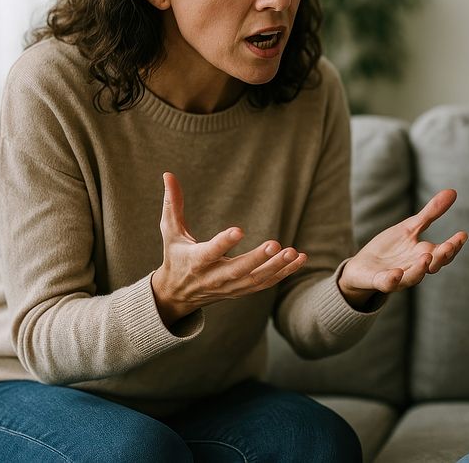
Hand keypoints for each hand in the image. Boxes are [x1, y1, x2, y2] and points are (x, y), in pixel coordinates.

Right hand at [151, 172, 307, 325]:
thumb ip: (172, 203)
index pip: (210, 252)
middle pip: (237, 271)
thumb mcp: (171, 231)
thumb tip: (168, 173)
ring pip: (255, 280)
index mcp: (196, 261)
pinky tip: (300, 259)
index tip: (239, 230)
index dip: (223, 242)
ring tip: (294, 252)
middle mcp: (213, 277)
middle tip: (276, 244)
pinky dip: (284, 274)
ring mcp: (229, 287)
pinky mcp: (241, 291)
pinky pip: (265, 284)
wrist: (177, 295)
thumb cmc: (175, 256)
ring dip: (276, 267)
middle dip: (257, 259)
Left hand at [338, 189, 467, 308]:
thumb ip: (431, 213)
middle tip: (449, 246)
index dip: (454, 245)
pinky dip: (393, 279)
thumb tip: (453, 192)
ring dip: (420, 269)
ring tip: (426, 256)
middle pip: (432, 265)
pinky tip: (396, 273)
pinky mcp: (379, 281)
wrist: (362, 267)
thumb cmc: (391, 248)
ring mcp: (398, 276)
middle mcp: (414, 267)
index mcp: (423, 254)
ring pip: (412, 277)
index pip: (443, 252)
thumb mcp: (410, 227)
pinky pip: (387, 283)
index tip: (463, 234)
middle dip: (442, 257)